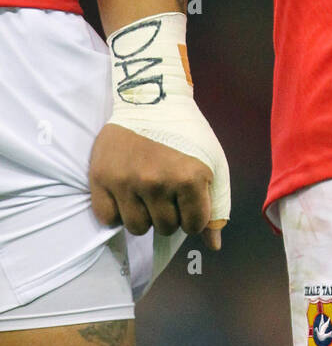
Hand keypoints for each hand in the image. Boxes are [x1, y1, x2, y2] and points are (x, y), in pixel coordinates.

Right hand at [89, 122, 223, 250]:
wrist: (151, 99)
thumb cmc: (187, 133)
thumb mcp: (213, 163)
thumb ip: (216, 205)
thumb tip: (213, 246)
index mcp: (190, 176)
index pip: (194, 225)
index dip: (193, 215)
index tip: (189, 198)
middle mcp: (157, 182)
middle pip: (165, 228)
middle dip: (170, 214)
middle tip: (167, 191)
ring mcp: (127, 181)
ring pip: (137, 228)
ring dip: (145, 215)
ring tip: (146, 192)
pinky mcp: (101, 178)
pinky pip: (108, 219)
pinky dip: (118, 212)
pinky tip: (126, 193)